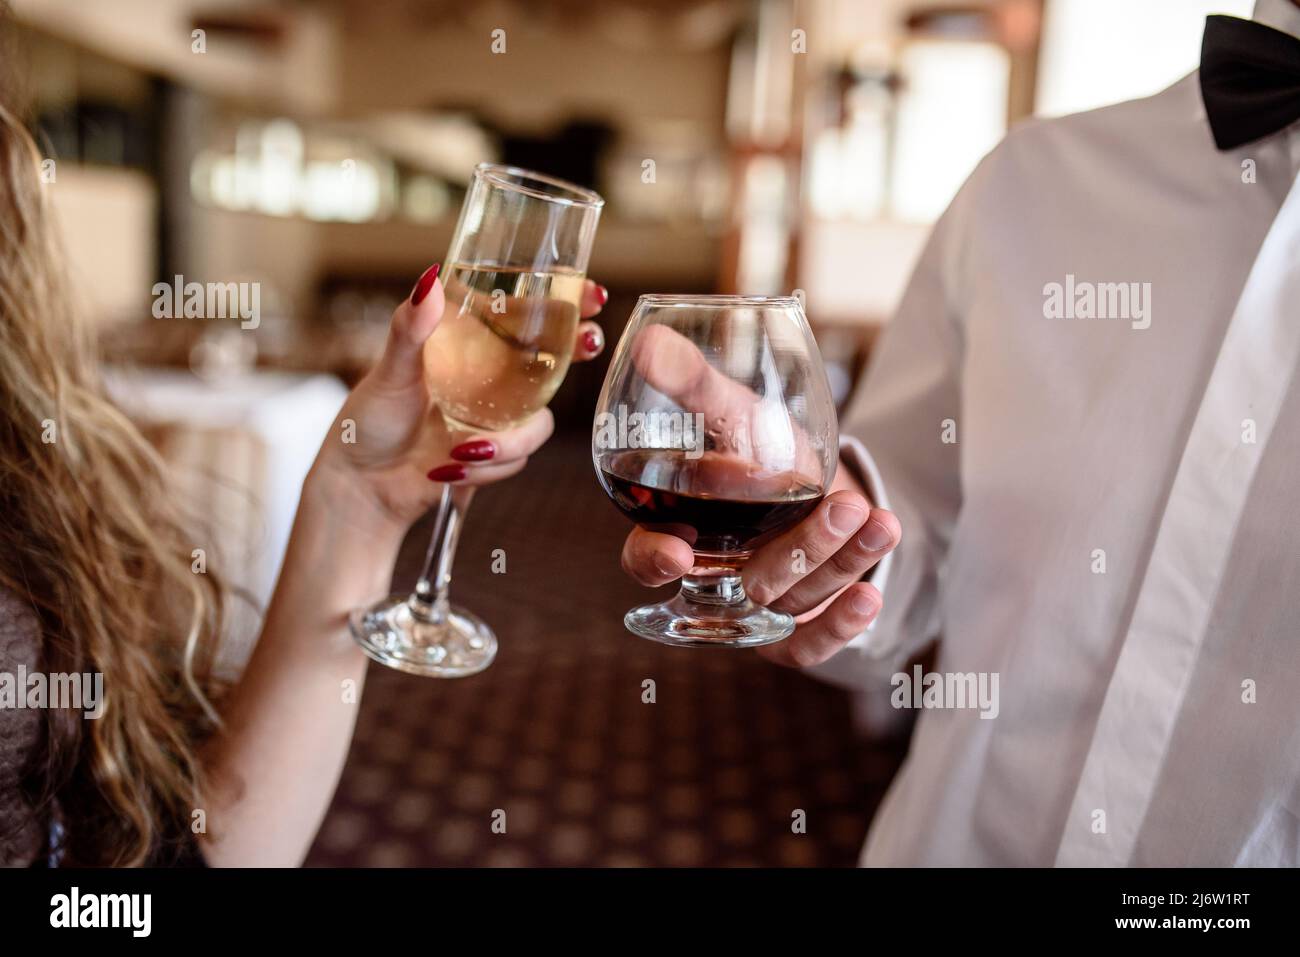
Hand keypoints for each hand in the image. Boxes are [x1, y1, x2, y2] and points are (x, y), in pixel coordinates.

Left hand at [307, 264, 608, 547]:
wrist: (362, 487)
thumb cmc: (368, 420)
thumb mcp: (389, 371)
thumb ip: (410, 328)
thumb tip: (429, 282)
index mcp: (471, 345)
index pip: (528, 316)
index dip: (567, 302)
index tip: (592, 294)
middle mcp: (494, 377)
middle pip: (556, 360)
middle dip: (578, 352)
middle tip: (585, 345)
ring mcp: (500, 417)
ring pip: (538, 425)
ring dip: (508, 442)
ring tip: (460, 452)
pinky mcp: (497, 456)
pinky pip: (518, 460)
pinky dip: (485, 470)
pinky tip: (446, 473)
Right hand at [615, 323, 899, 667]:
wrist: (822, 478)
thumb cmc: (762, 444)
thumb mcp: (732, 409)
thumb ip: (693, 384)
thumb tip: (651, 340)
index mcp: (681, 530)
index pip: (648, 558)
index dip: (653, 562)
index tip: (676, 554)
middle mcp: (715, 578)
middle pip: (740, 581)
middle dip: (792, 551)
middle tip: (837, 508)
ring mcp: (758, 609)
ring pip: (790, 599)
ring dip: (838, 562)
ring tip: (880, 521)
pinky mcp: (796, 634)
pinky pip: (812, 645)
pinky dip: (841, 626)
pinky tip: (871, 597)